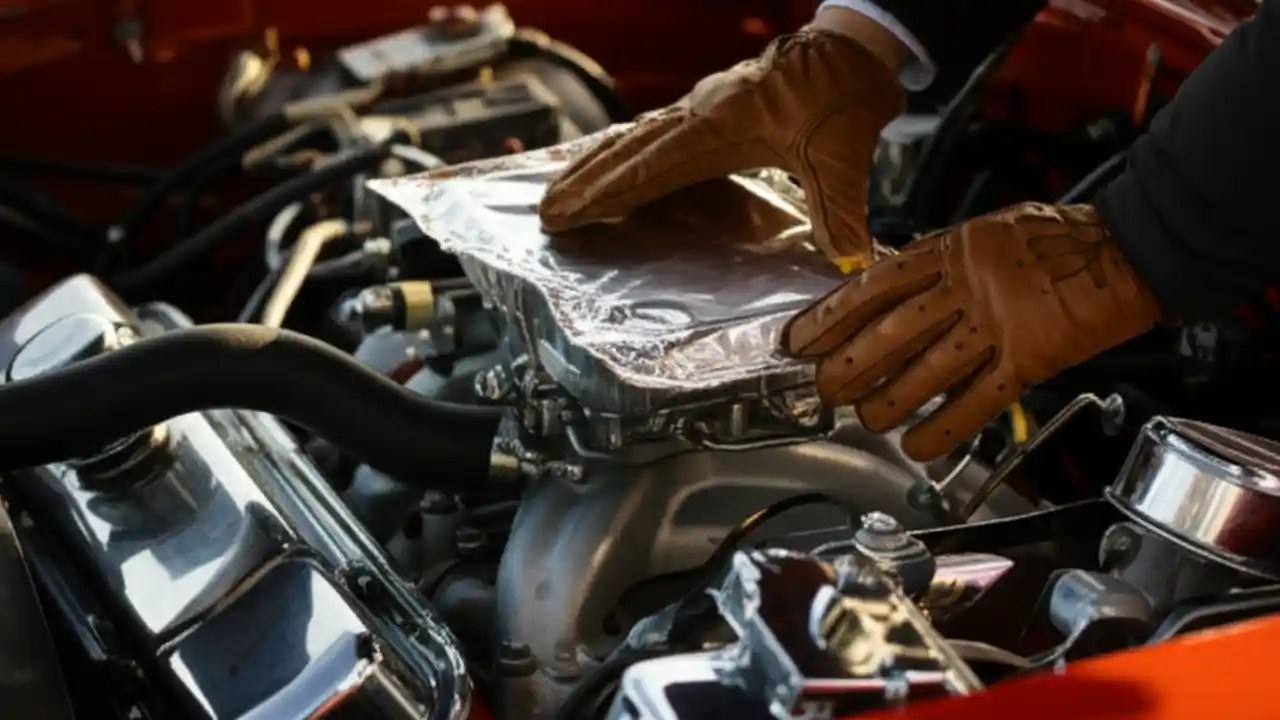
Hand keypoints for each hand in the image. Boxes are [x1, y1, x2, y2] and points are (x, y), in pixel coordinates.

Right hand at [539, 26, 905, 265]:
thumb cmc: (843, 94)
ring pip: (634, 138)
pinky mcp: (708, 107)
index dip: (608, 193)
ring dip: (595, 166)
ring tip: (558, 192)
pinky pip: (652, 132)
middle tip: (546, 213)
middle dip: (584, 183)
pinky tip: (609, 166)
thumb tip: (847, 257)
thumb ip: (840, 208)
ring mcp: (700, 105)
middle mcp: (699, 111)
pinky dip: (622, 152)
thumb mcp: (845, 153)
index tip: (571, 213)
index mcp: (721, 123)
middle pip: (628, 150)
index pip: (651, 165)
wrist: (852, 48)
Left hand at [782, 203, 1162, 460]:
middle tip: (822, 388)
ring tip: (863, 419)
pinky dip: (944, 428)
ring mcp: (999, 322)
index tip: (799, 339)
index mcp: (953, 249)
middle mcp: (968, 285)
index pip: (875, 285)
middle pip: (893, 332)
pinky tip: (916, 447)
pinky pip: (979, 400)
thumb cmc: (1057, 240)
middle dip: (850, 364)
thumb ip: (939, 265)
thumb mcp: (984, 234)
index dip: (831, 315)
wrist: (1130, 248)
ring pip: (928, 370)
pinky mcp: (1031, 358)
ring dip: (889, 401)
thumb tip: (886, 292)